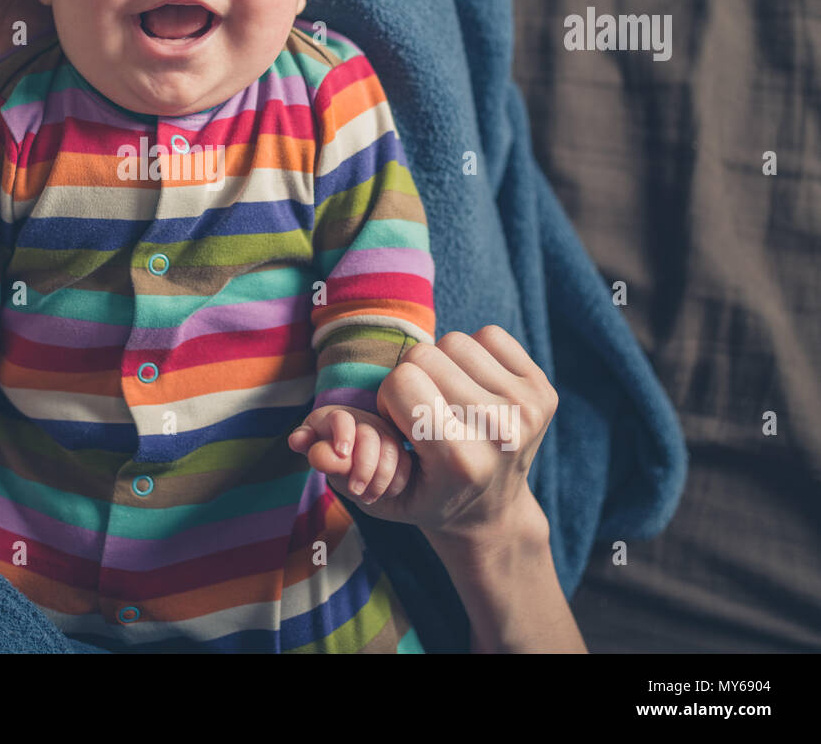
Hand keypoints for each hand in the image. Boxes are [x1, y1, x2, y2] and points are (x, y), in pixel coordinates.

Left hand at [288, 406, 411, 518]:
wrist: (348, 458)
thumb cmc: (326, 450)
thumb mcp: (315, 449)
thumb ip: (308, 445)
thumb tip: (296, 440)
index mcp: (336, 417)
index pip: (341, 419)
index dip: (343, 434)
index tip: (342, 454)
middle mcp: (363, 420)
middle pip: (369, 436)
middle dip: (364, 465)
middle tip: (355, 491)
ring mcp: (384, 432)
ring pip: (391, 448)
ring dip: (382, 476)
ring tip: (368, 497)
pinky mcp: (400, 446)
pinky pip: (406, 460)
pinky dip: (398, 479)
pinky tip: (386, 493)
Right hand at [290, 326, 557, 543]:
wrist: (493, 512)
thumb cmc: (425, 496)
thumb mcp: (375, 494)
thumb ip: (336, 466)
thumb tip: (301, 440)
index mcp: (460, 457)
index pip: (401, 380)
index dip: (390, 398)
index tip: (403, 425)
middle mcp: (500, 431)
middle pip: (426, 354)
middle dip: (413, 378)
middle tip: (424, 413)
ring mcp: (527, 408)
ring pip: (456, 340)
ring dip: (443, 365)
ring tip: (448, 403)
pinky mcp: (544, 391)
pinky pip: (490, 334)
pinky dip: (475, 356)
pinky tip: (474, 391)